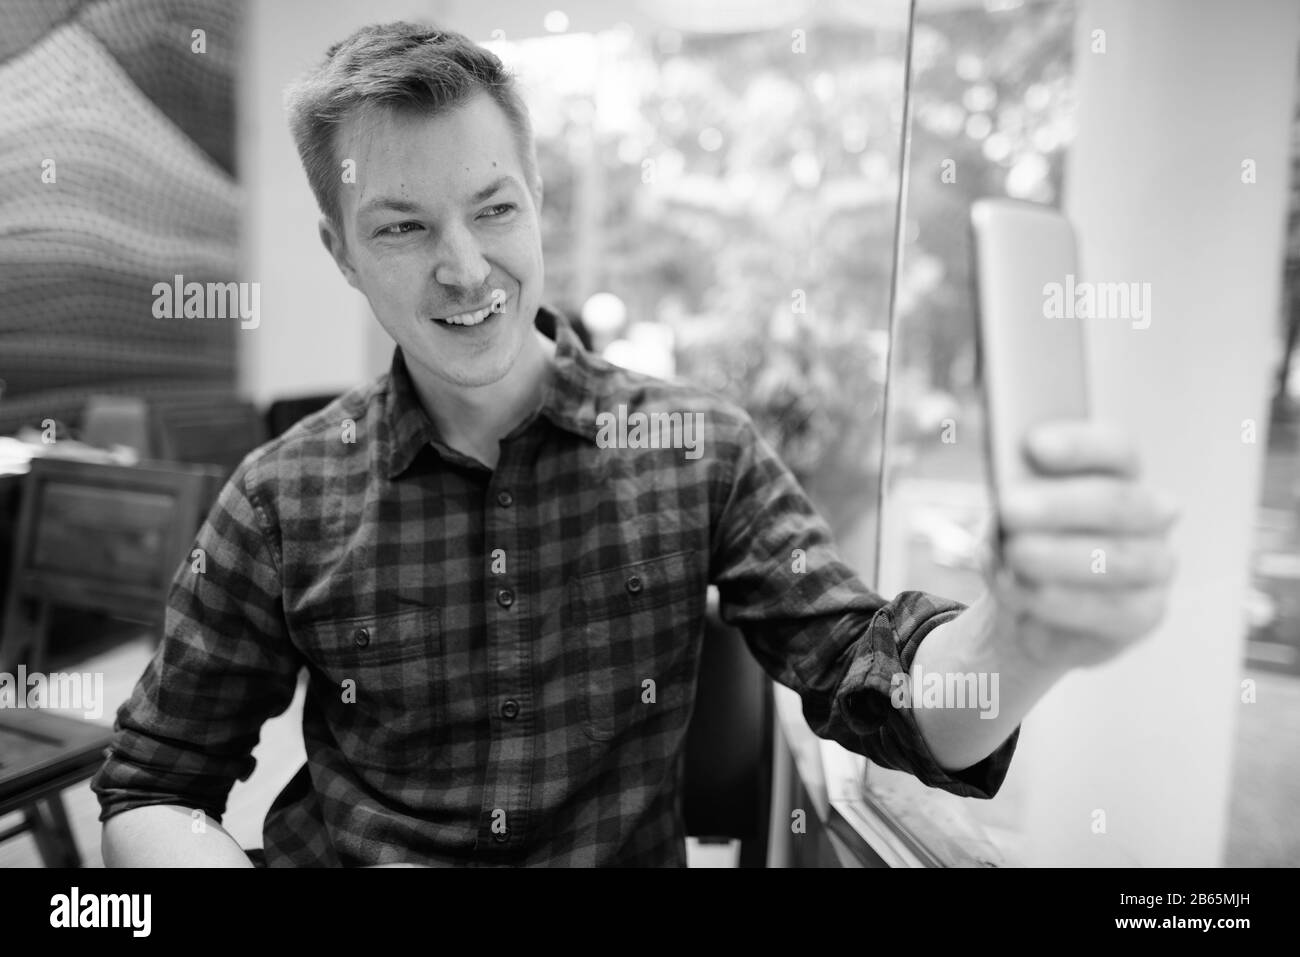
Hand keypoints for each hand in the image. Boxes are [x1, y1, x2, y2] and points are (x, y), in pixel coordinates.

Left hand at [983, 420, 1180, 671]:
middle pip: (1116, 502)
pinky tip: (1024, 591)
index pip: (1115, 450)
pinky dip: (1060, 601)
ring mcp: (1155, 566)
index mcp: (1121, 474)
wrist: (1024, 606)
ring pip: (1116, 559)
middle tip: (1010, 508)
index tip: (1033, 444)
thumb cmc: (1022, 541)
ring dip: (1058, 556)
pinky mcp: (1145, 614)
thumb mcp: (1008, 511)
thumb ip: (1014, 490)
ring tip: (1013, 554)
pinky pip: (1111, 608)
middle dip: (1060, 505)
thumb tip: (1005, 484)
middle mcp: (1150, 515)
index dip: (1078, 445)